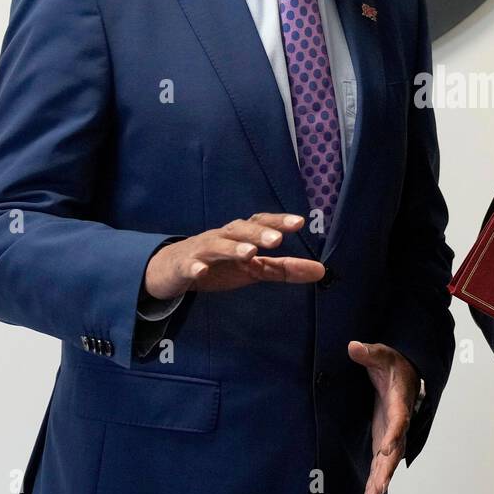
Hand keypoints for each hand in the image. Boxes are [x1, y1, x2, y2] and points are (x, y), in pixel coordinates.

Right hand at [143, 213, 324, 298]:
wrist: (172, 270)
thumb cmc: (219, 265)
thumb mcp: (254, 268)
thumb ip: (285, 269)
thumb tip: (321, 271)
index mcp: (240, 235)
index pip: (261, 223)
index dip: (278, 221)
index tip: (300, 222)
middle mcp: (222, 237)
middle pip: (240, 229)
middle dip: (258, 233)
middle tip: (278, 239)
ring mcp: (201, 250)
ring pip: (217, 245)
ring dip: (232, 247)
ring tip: (249, 253)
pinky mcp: (184, 266)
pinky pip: (189, 266)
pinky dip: (195, 267)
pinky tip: (202, 272)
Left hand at [347, 340, 418, 493]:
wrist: (405, 376)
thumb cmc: (394, 365)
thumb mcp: (383, 355)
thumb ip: (370, 353)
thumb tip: (353, 347)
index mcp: (400, 403)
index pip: (399, 420)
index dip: (394, 434)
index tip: (386, 449)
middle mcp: (398, 426)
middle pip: (394, 452)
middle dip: (385, 472)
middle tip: (377, 490)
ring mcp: (391, 438)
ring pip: (387, 466)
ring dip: (378, 486)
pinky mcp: (382, 444)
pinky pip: (379, 468)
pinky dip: (375, 486)